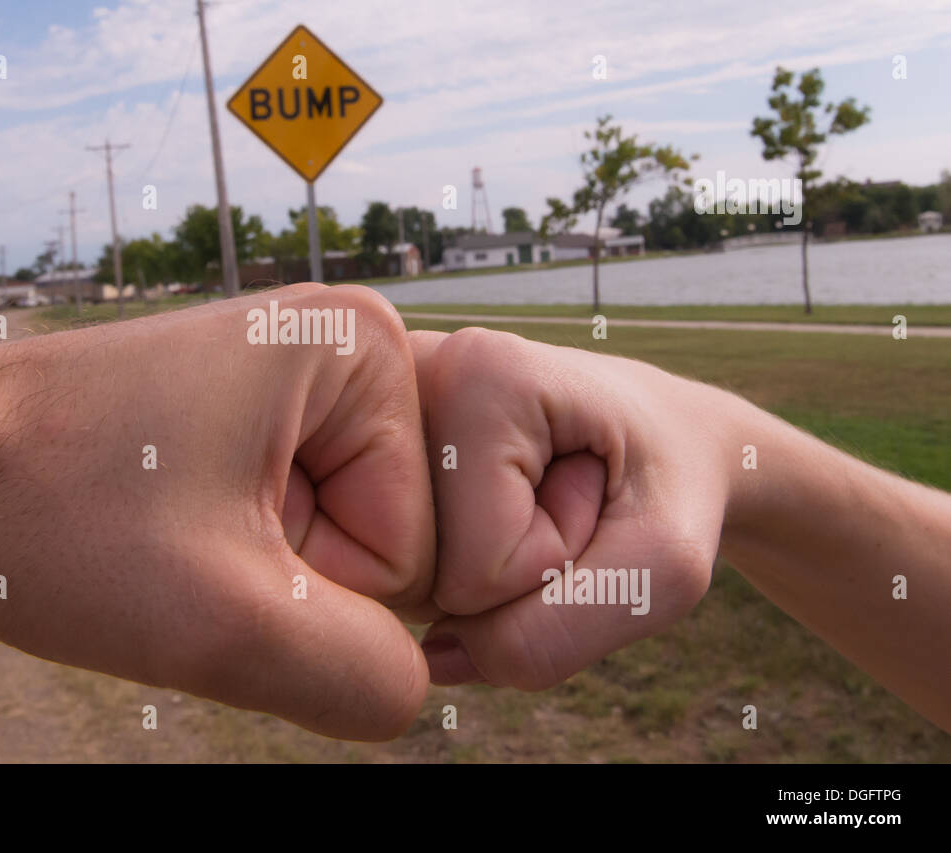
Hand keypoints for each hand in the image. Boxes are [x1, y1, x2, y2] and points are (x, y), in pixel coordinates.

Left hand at [0, 284, 436, 739]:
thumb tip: (413, 684)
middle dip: (297, 583)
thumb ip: (370, 677)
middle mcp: (342, 349)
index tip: (206, 543)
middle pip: (397, 541)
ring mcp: (298, 381)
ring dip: (266, 582)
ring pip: (346, 550)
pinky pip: (302, 532)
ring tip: (171, 539)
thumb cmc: (52, 519)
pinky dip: (244, 567)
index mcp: (362, 348)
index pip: (421, 549)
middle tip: (186, 547)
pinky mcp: (257, 417)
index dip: (314, 586)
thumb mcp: (227, 625)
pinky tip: (167, 537)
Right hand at [409, 326, 744, 687]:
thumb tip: (431, 661)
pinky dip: (452, 562)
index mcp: (475, 373)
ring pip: (402, 575)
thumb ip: (556, 635)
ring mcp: (374, 410)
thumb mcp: (662, 574)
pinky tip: (484, 503)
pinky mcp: (364, 443)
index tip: (589, 493)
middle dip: (509, 569)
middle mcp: (403, 375)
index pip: (472, 572)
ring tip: (531, 494)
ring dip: (481, 569)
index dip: (550, 562)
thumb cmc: (669, 491)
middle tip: (562, 495)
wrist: (665, 437)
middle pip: (422, 574)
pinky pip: (392, 564)